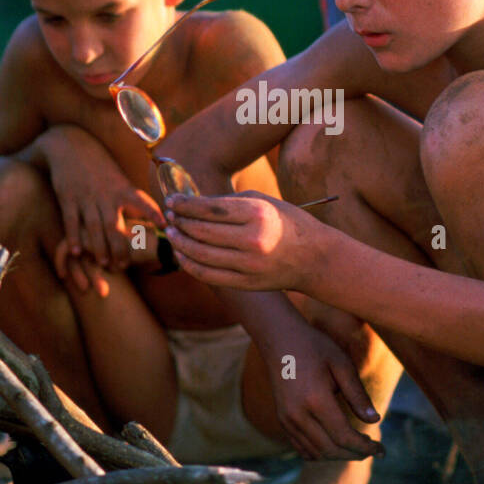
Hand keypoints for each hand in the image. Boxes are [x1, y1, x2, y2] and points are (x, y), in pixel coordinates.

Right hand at [41, 126, 165, 285]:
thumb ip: (132, 199)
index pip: (142, 202)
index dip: (153, 213)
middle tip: (124, 266)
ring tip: (104, 264)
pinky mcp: (68, 198)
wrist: (71, 145)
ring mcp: (86, 197)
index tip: (164, 226)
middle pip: (114, 226)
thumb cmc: (101, 167)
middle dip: (120, 248)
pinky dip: (74, 237)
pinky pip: (71, 221)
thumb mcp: (119, 179)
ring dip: (99, 247)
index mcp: (122, 189)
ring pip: (93, 227)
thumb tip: (156, 217)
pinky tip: (77, 252)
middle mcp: (106, 195)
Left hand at [163, 191, 319, 291]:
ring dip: (179, 242)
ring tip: (172, 232)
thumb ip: (227, 201)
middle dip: (179, 222)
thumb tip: (191, 204)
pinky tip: (182, 254)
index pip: (208, 208)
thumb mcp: (263, 202)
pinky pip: (208, 275)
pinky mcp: (245, 283)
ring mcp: (248, 265)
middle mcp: (252, 240)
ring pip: (200, 254)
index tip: (172, 200)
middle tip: (169, 215)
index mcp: (257, 214)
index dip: (184, 204)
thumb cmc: (287, 222)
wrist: (314, 258)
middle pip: (200, 231)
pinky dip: (189, 264)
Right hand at [261, 318, 383, 460]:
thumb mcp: (342, 364)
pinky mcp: (282, 420)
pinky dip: (321, 453)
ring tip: (358, 448)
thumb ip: (358, 395)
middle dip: (355, 454)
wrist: (279, 339)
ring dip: (339, 456)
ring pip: (316, 453)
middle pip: (331, 450)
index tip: (382, 449)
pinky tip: (336, 446)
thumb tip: (375, 421)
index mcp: (316, 400)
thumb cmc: (315, 347)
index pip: (344, 437)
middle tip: (374, 450)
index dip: (365, 447)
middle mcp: (298, 415)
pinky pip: (302, 448)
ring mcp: (287, 419)